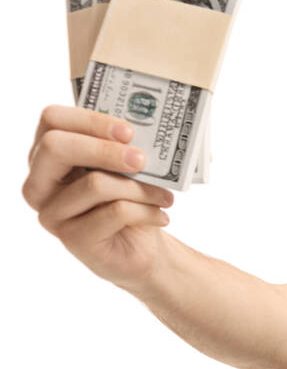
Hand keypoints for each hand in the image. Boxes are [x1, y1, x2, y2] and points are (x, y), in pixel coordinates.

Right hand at [21, 105, 174, 291]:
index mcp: (49, 155)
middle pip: (57, 146)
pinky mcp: (72, 238)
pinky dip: (146, 211)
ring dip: (140, 188)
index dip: (89, 119)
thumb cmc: (129, 199)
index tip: (128, 131)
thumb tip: (139, 128)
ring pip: (95, 183)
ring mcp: (51, 213)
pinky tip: (161, 216)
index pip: (52, 119)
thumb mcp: (123, 168)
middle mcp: (40, 183)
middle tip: (142, 159)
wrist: (140, 248)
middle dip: (105, 149)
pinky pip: (115, 213)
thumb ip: (121, 146)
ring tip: (164, 196)